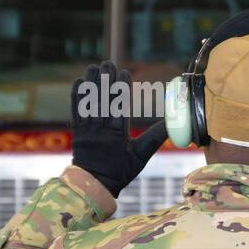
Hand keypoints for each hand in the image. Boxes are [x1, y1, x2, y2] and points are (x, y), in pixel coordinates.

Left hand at [70, 61, 165, 197]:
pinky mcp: (77, 132)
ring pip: (88, 104)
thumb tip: (174, 122)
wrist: (94, 185)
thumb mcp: (141, 156)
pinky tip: (77, 82)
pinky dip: (75, 96)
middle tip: (107, 63)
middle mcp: (100, 131)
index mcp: (117, 135)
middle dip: (105, 81)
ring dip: (90, 84)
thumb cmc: (120, 170)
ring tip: (92, 67)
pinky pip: (75, 111)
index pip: (119, 107)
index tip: (124, 72)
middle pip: (102, 101)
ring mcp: (87, 131)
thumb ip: (155, 138)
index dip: (121, 89)